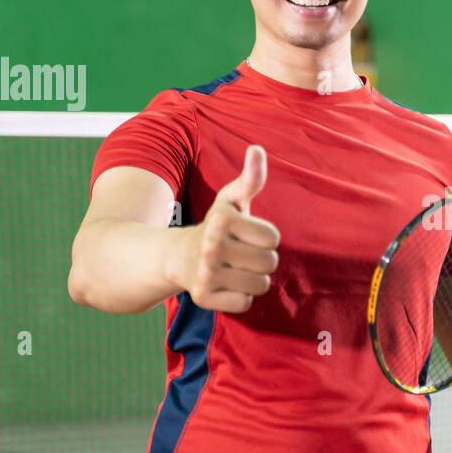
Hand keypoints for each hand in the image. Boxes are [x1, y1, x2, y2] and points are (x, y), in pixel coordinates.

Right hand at [168, 145, 280, 312]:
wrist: (178, 257)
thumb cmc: (217, 227)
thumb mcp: (232, 201)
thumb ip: (250, 178)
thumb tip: (257, 149)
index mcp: (222, 220)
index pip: (273, 238)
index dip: (265, 238)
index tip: (248, 236)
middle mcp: (211, 246)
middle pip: (269, 263)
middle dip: (261, 260)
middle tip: (242, 254)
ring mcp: (205, 274)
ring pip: (260, 285)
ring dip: (253, 279)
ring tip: (235, 269)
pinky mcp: (203, 298)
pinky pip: (245, 303)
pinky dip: (240, 297)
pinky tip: (226, 285)